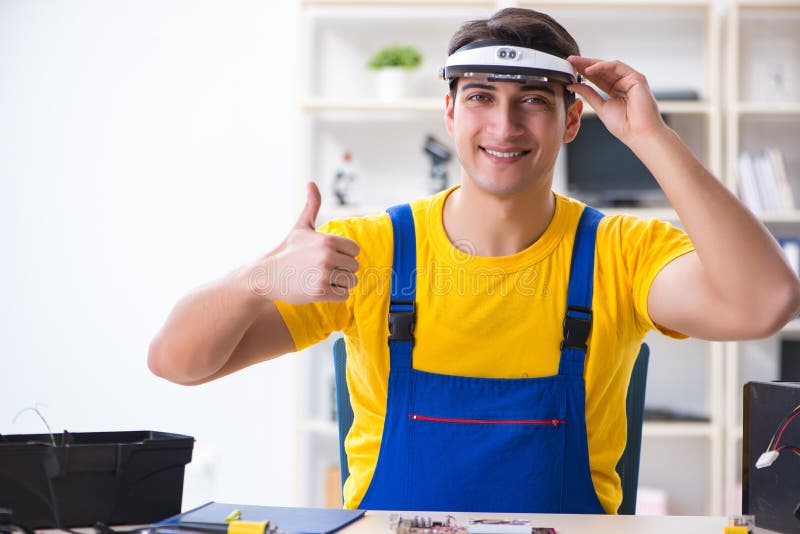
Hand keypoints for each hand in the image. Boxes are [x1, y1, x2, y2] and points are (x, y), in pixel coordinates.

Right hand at [251, 182, 359, 303]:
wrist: (267, 275)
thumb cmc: (287, 251)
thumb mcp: (301, 227)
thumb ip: (312, 205)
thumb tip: (311, 183)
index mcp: (327, 240)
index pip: (355, 250)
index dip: (344, 255)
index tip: (329, 257)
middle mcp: (327, 256)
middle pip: (354, 267)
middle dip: (341, 270)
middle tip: (321, 270)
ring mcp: (323, 275)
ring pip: (350, 281)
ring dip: (339, 283)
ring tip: (320, 278)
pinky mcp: (320, 292)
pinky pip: (343, 295)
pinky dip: (335, 295)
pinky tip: (320, 289)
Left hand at [567, 56, 666, 145]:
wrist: (638, 133)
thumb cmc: (624, 126)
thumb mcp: (601, 107)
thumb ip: (589, 95)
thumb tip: (574, 85)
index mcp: (615, 91)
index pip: (597, 78)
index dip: (583, 73)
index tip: (569, 69)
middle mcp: (623, 83)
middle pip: (602, 70)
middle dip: (585, 64)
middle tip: (570, 60)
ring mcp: (630, 79)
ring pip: (608, 66)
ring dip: (591, 63)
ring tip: (576, 63)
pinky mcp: (636, 77)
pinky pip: (617, 66)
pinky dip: (602, 66)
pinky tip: (589, 70)